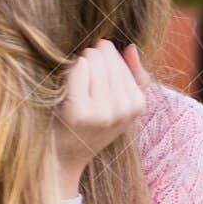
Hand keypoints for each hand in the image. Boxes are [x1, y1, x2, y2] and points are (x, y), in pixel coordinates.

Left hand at [53, 41, 148, 195]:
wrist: (65, 156)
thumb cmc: (90, 125)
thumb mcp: (120, 105)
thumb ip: (133, 76)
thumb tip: (131, 47)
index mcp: (137, 106)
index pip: (123, 63)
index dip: (106, 56)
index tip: (94, 60)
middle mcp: (122, 109)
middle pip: (108, 61)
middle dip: (94, 55)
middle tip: (83, 62)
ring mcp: (101, 112)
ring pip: (93, 63)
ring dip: (82, 60)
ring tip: (76, 71)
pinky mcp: (79, 112)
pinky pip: (78, 72)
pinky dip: (72, 68)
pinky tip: (69, 74)